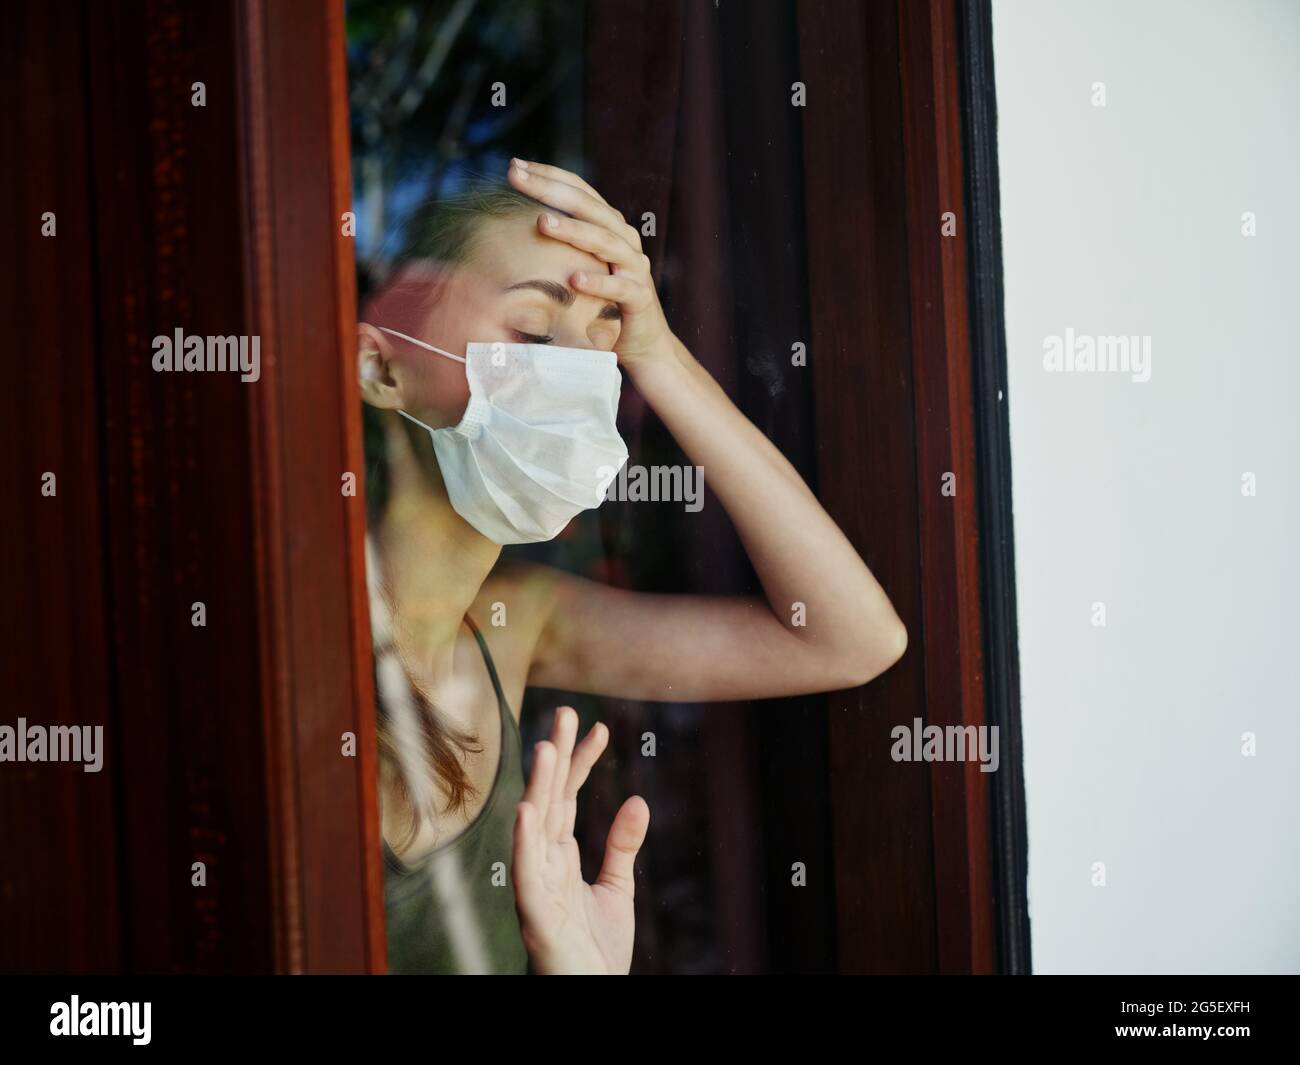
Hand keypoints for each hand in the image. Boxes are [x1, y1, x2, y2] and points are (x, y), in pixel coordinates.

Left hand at [507, 158, 677, 373]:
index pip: (579, 191)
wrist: (643, 342)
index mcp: (609, 226)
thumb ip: (560, 245)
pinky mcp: (640, 297)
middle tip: (516, 176)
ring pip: (605, 241)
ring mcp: (635, 267)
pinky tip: (574, 279)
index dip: (548, 175)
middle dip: (550, 190)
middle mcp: (624, 239)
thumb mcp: (580, 266)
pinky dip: (599, 282)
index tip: (514, 165)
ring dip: (573, 231)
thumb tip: (511, 230)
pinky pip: (619, 287)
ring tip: (541, 223)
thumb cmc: (603, 303)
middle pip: (588, 207)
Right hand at [512, 706, 649, 974]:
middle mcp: (542, 863)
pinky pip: (525, 873)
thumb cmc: (596, 950)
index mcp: (560, 856)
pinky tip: (527, 811)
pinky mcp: (535, 913)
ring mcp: (536, 885)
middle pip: (549, 799)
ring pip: (534, 827)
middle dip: (557, 757)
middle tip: (565, 713)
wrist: (588, 993)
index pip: (568, 797)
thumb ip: (621, 846)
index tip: (599, 728)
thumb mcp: (618, 889)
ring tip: (546, 749)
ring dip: (538, 787)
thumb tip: (637, 801)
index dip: (581, 762)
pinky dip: (524, 842)